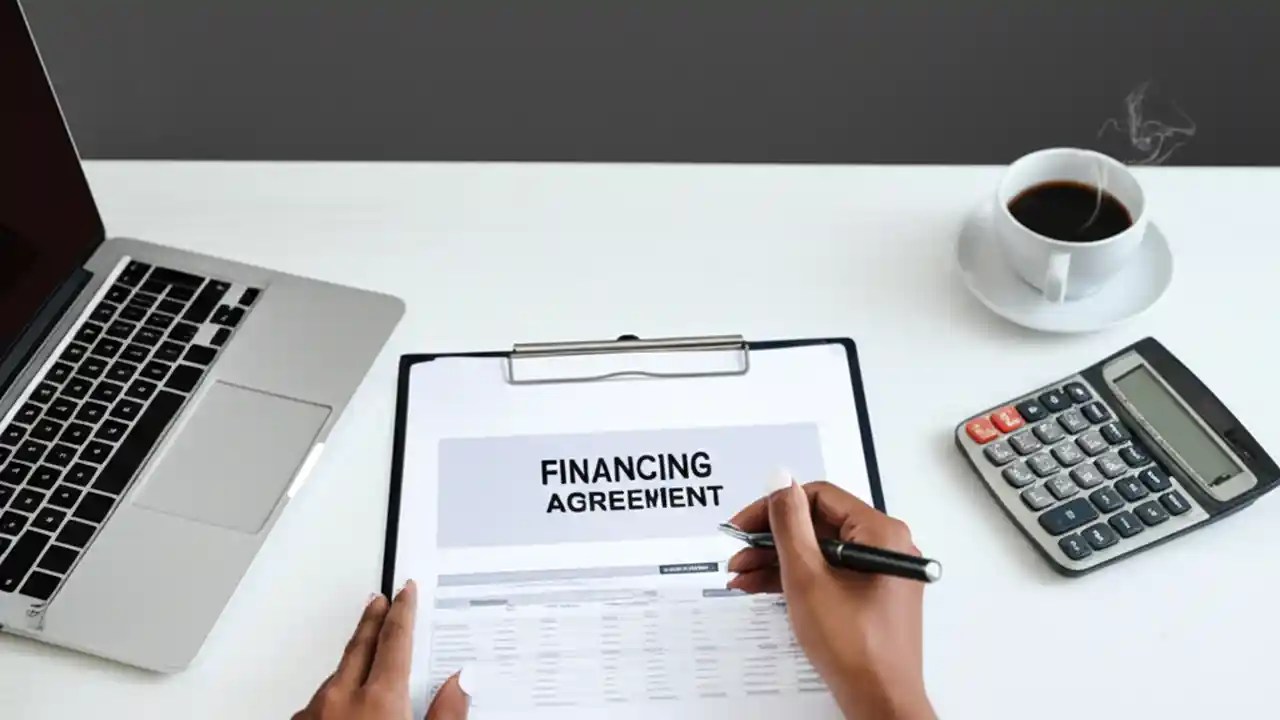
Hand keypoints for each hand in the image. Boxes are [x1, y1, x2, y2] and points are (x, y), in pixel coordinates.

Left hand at [295, 581, 469, 719]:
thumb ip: (444, 713)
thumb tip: (461, 683)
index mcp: (378, 700)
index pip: (394, 641)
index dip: (403, 613)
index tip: (407, 593)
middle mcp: (341, 700)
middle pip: (360, 647)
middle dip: (373, 620)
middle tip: (381, 600)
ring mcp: (314, 713)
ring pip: (336, 675)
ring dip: (353, 659)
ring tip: (365, 647)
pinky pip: (319, 699)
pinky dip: (334, 691)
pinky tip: (342, 699)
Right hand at [727, 480, 935, 719]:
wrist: (878, 701)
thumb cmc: (855, 648)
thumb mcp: (807, 577)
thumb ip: (789, 524)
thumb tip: (779, 482)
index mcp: (882, 534)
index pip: (820, 498)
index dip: (775, 508)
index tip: (745, 523)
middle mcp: (886, 547)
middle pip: (817, 524)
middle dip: (771, 539)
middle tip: (739, 549)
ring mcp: (879, 573)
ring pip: (819, 551)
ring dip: (777, 560)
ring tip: (741, 573)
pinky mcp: (869, 594)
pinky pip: (827, 572)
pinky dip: (796, 578)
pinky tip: (760, 586)